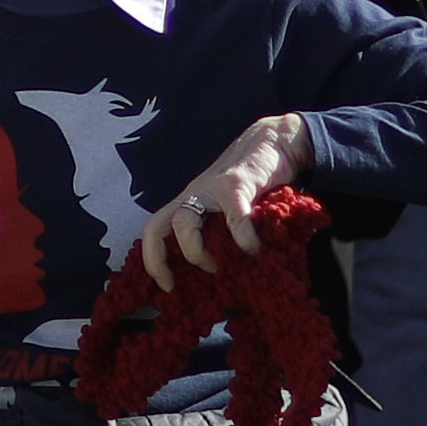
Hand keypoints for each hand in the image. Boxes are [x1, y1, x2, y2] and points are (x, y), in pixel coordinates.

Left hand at [138, 116, 305, 287]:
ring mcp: (212, 188)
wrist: (274, 140)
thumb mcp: (229, 208)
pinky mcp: (238, 183)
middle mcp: (193, 194)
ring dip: (196, 251)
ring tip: (218, 265)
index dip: (152, 259)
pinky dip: (242, 238)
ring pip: (184, 221)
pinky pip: (234, 216)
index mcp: (189, 202)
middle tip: (176, 282)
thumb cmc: (252, 180)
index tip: (166, 285)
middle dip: (158, 259)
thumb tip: (224, 270)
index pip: (154, 229)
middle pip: (157, 226)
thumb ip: (222, 232)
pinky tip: (254, 249)